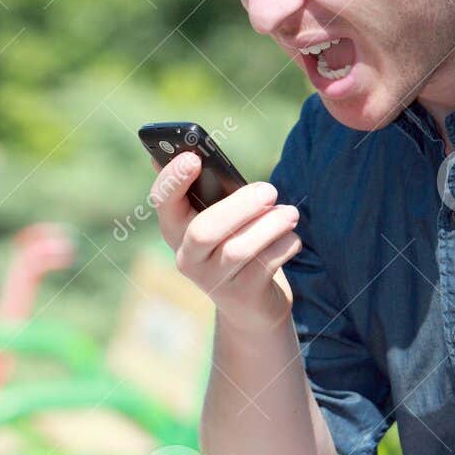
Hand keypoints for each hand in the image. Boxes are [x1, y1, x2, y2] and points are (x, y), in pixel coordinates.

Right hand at [154, 151, 301, 331]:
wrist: (251, 302)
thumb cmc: (236, 242)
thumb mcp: (222, 216)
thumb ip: (210, 189)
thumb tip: (190, 152)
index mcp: (176, 227)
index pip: (162, 200)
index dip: (173, 179)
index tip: (193, 159)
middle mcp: (187, 256)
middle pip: (204, 230)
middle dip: (240, 206)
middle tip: (270, 190)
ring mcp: (213, 280)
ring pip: (239, 250)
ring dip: (270, 226)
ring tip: (291, 213)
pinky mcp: (242, 295)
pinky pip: (265, 264)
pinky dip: (284, 245)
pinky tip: (291, 238)